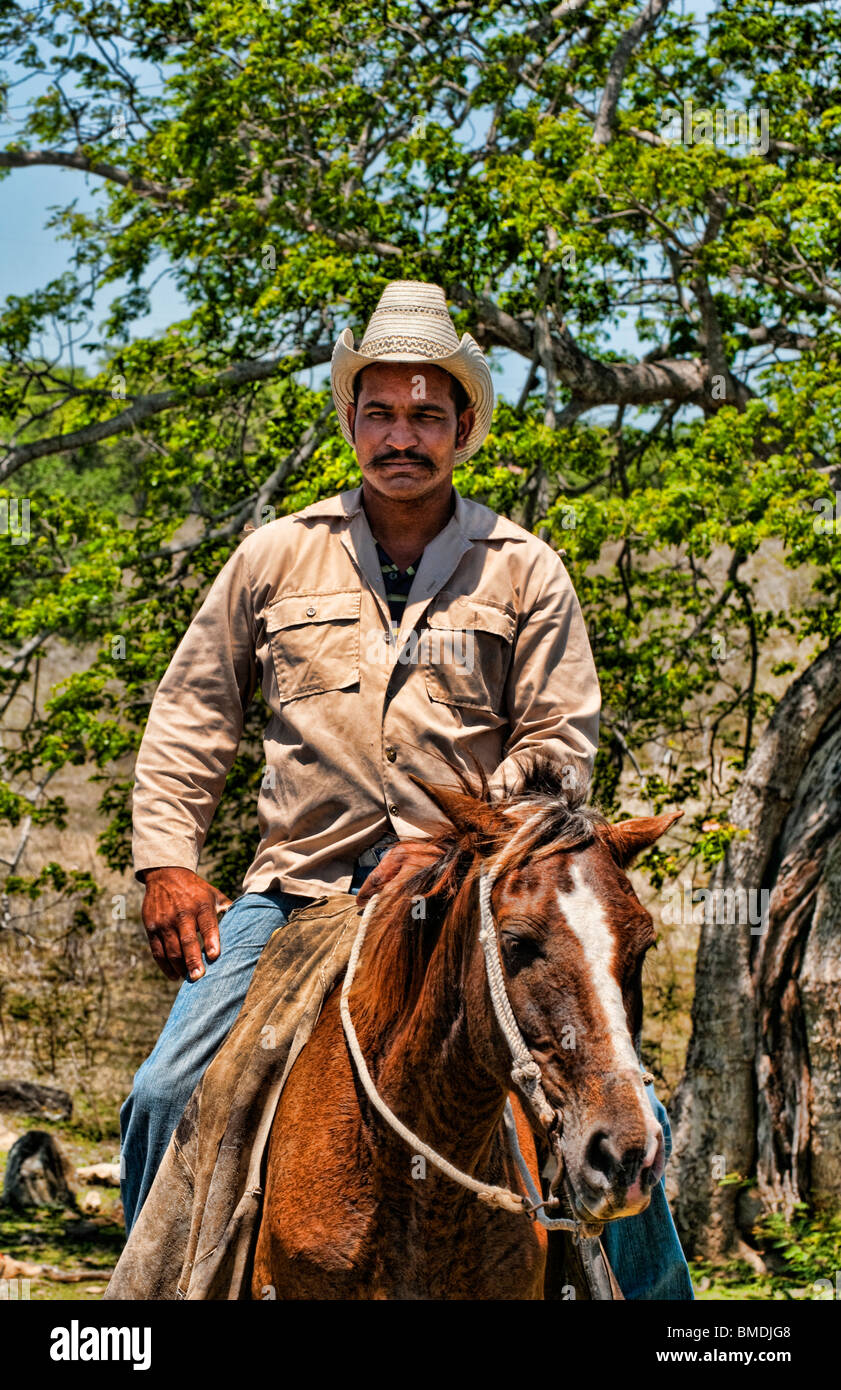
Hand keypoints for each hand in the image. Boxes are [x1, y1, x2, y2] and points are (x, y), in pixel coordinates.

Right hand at [139, 866, 232, 981]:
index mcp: (201, 905)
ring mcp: (164, 921)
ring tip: (189, 978)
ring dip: (179, 967)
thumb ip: (227, 909)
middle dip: (193, 961)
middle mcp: (182, 913)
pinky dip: (165, 966)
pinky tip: (174, 975)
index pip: (207, 924)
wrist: (166, 875)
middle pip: (187, 940)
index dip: (211, 940)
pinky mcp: (151, 927)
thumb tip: (249, 923)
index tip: (214, 956)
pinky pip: (157, 951)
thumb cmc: (196, 890)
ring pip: (171, 949)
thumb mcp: (213, 894)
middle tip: (199, 977)